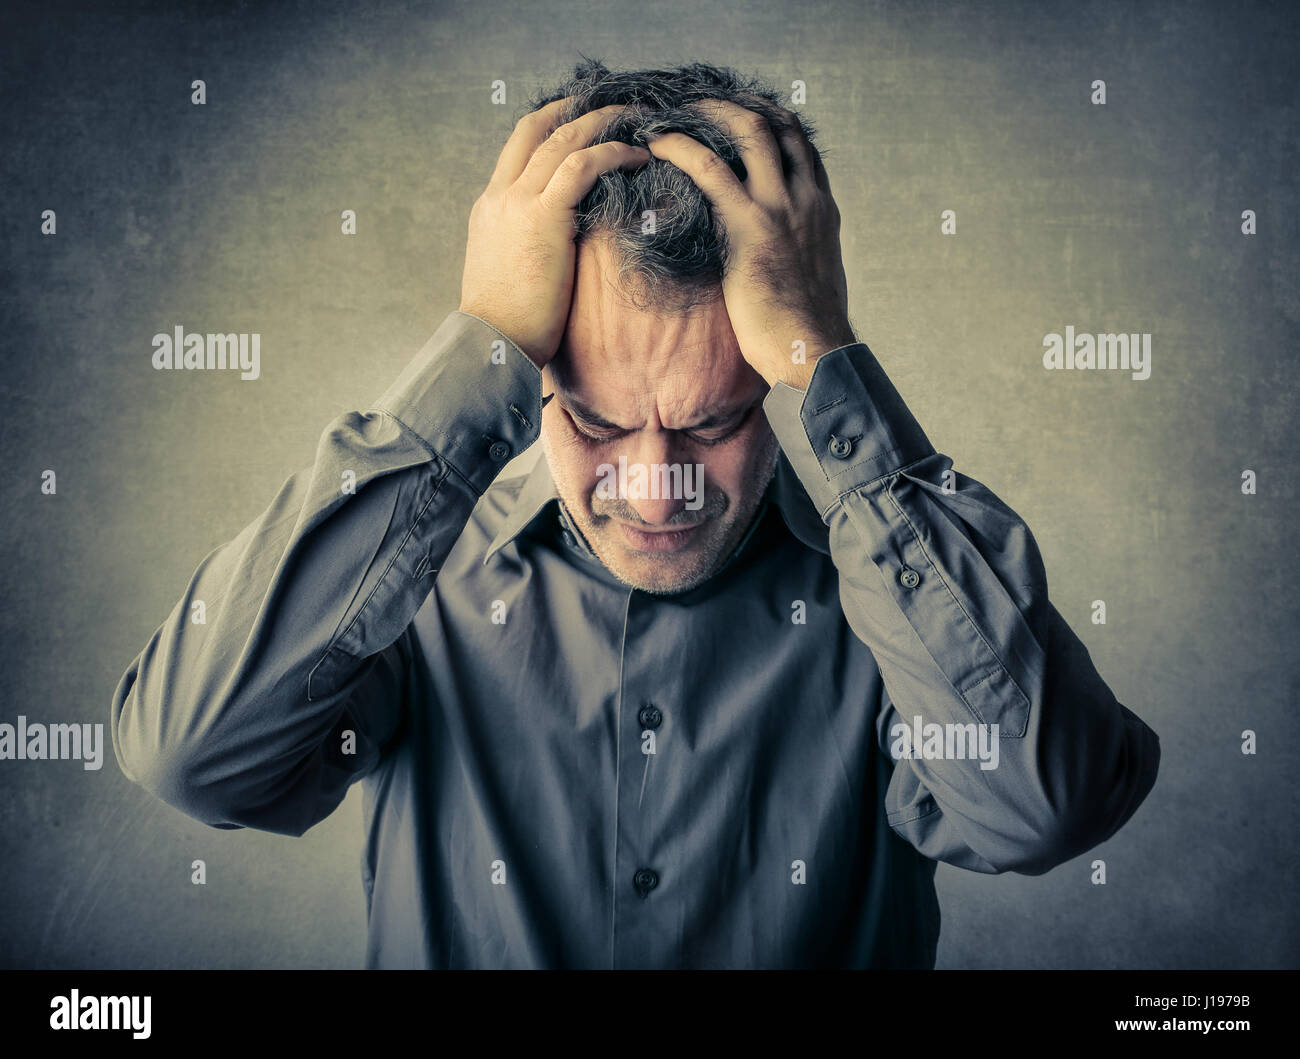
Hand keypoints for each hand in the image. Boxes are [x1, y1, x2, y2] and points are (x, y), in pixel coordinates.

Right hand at [459, 100, 650, 368]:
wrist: (489, 343)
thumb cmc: (505, 326)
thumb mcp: (508, 274)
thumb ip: (526, 249)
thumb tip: (555, 251)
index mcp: (490, 207)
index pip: (518, 147)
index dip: (551, 125)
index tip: (581, 119)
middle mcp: (501, 196)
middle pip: (537, 127)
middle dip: (577, 108)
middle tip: (614, 104)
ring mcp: (518, 202)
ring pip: (564, 138)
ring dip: (604, 122)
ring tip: (639, 120)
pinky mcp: (543, 216)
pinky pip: (583, 165)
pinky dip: (613, 153)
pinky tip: (639, 158)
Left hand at [644, 99, 855, 388]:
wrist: (814, 354)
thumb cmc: (805, 331)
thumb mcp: (812, 276)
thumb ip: (797, 249)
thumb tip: (777, 252)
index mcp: (822, 209)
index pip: (800, 145)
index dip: (768, 120)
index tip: (736, 113)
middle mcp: (806, 198)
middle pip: (778, 124)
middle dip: (736, 106)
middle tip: (699, 104)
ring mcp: (781, 209)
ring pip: (750, 130)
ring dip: (708, 113)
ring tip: (673, 115)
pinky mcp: (750, 228)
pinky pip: (710, 170)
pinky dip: (681, 148)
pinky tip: (658, 144)